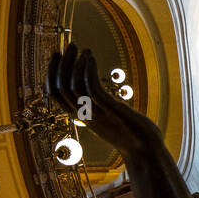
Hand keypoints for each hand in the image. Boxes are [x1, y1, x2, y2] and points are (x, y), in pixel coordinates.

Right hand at [46, 44, 161, 157]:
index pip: (55, 95)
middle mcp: (86, 115)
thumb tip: (96, 92)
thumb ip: (99, 107)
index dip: (51, 73)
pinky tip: (92, 58)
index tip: (56, 55)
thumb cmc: (131, 133)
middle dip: (61, 65)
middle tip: (70, 46)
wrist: (147, 150)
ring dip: (76, 64)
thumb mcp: (109, 118)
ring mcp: (97, 114)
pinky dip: (89, 71)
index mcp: (82, 116)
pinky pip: (93, 89)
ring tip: (83, 49)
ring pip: (73, 87)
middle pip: (60, 89)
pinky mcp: (111, 111)